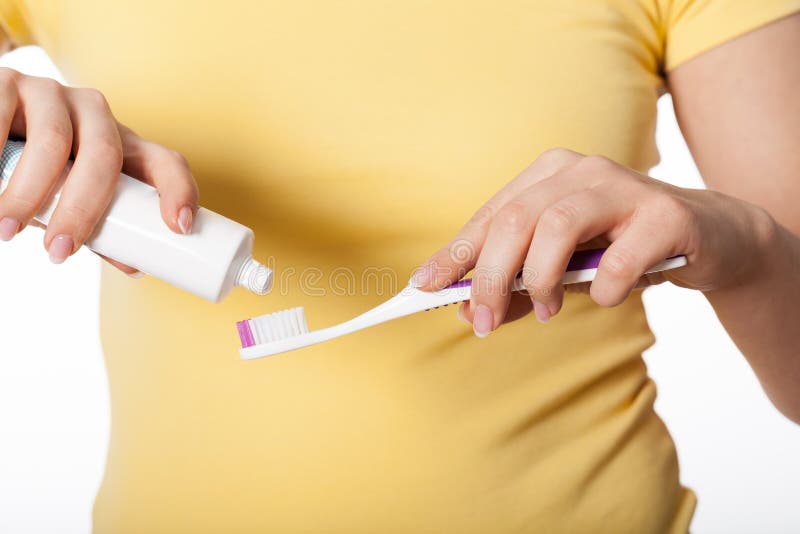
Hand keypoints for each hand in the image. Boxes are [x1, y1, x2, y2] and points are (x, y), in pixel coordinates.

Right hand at [0, 68, 197, 273]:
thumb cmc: (37, 170)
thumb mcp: (70, 195)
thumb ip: (98, 226)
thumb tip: (135, 265)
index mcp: (121, 141)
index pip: (164, 161)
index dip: (179, 191)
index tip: (179, 227)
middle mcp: (93, 111)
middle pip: (105, 156)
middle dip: (83, 209)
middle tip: (59, 251)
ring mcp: (52, 92)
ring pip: (54, 142)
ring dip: (29, 193)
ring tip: (8, 230)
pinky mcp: (9, 83)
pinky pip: (4, 118)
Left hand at [412, 148, 774, 336]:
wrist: (705, 237)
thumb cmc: (620, 249)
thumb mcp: (562, 267)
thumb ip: (517, 284)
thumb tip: (467, 311)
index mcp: (548, 174)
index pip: (489, 215)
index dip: (454, 254)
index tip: (422, 288)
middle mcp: (581, 169)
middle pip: (515, 220)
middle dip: (490, 279)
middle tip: (482, 323)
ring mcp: (624, 185)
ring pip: (557, 227)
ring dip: (540, 280)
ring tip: (546, 311)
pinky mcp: (665, 213)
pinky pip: (618, 259)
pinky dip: (602, 289)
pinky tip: (605, 296)